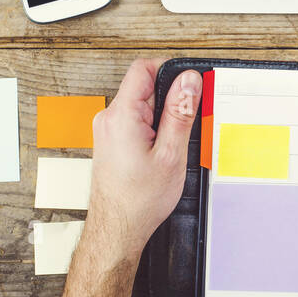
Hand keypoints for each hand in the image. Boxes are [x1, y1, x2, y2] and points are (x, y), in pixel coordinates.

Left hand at [76, 59, 201, 270]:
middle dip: (170, 98)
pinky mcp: (111, 139)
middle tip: (184, 124)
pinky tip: (159, 149)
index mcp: (121, 116)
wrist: (118, 228)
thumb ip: (180, 113)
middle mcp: (109, 118)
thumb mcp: (171, 154)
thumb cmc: (139, 200)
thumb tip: (189, 81)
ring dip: (162, 115)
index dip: (170, 69)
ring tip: (170, 143)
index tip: (189, 85)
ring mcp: (107, 129)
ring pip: (141, 103)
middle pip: (145, 85)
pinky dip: (152, 127)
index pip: (144, 68)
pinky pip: (135, 119)